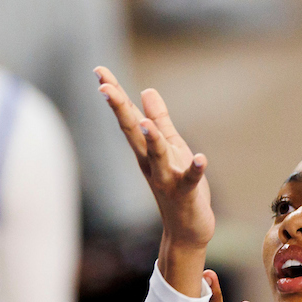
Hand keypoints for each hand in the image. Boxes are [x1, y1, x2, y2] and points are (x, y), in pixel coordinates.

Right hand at [95, 68, 214, 253]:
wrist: (186, 230)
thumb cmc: (177, 186)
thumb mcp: (170, 147)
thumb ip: (159, 119)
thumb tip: (146, 90)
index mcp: (145, 149)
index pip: (127, 117)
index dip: (114, 93)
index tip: (99, 71)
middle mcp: (150, 163)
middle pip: (133, 132)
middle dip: (120, 110)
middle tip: (103, 88)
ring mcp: (166, 179)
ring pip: (156, 156)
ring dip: (151, 140)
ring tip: (145, 123)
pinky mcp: (186, 193)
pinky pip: (190, 180)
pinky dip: (195, 169)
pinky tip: (201, 158)